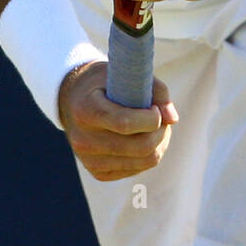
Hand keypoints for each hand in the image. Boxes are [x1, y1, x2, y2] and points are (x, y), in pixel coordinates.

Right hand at [57, 62, 178, 181]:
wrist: (73, 100)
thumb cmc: (104, 83)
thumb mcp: (125, 73)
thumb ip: (155, 91)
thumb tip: (173, 119)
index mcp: (85, 111)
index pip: (126, 123)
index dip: (151, 118)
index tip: (155, 108)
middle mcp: (83, 140)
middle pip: (139, 146)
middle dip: (160, 132)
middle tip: (163, 119)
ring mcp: (89, 160)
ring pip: (143, 162)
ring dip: (159, 144)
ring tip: (158, 128)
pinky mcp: (98, 173)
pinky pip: (136, 170)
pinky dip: (148, 155)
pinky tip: (145, 139)